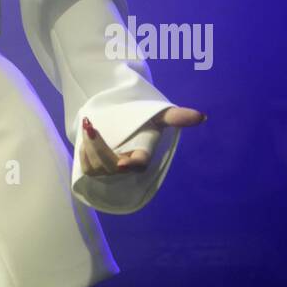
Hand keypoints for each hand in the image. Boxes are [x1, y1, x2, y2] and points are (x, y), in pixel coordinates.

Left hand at [80, 106, 206, 176]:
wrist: (120, 124)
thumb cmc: (141, 122)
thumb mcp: (156, 116)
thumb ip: (176, 116)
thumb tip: (202, 116)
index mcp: (142, 154)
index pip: (139, 164)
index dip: (132, 165)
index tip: (123, 164)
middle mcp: (127, 166)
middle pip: (111, 165)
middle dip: (99, 147)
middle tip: (90, 126)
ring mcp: (111, 171)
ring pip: (97, 167)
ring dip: (89, 149)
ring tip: (88, 127)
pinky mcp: (97, 170)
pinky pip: (87, 169)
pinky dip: (83, 155)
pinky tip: (84, 139)